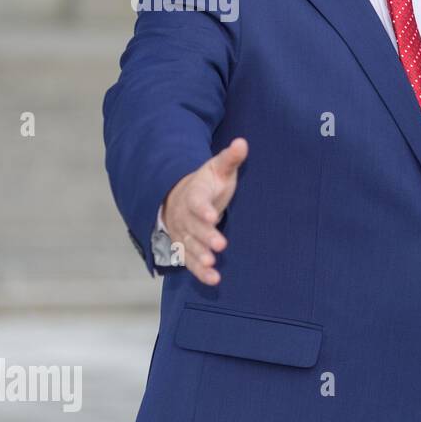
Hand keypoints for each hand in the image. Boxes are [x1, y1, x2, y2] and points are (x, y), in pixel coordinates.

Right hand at [160, 137, 247, 284]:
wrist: (178, 197)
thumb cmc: (206, 184)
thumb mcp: (217, 168)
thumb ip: (230, 159)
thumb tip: (242, 143)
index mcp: (194, 194)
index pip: (196, 201)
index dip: (203, 208)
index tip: (212, 215)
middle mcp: (185, 216)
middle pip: (194, 227)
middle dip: (205, 236)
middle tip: (220, 244)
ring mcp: (184, 233)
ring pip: (189, 246)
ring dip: (200, 256)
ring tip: (211, 263)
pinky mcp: (186, 247)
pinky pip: (190, 261)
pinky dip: (200, 271)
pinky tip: (213, 279)